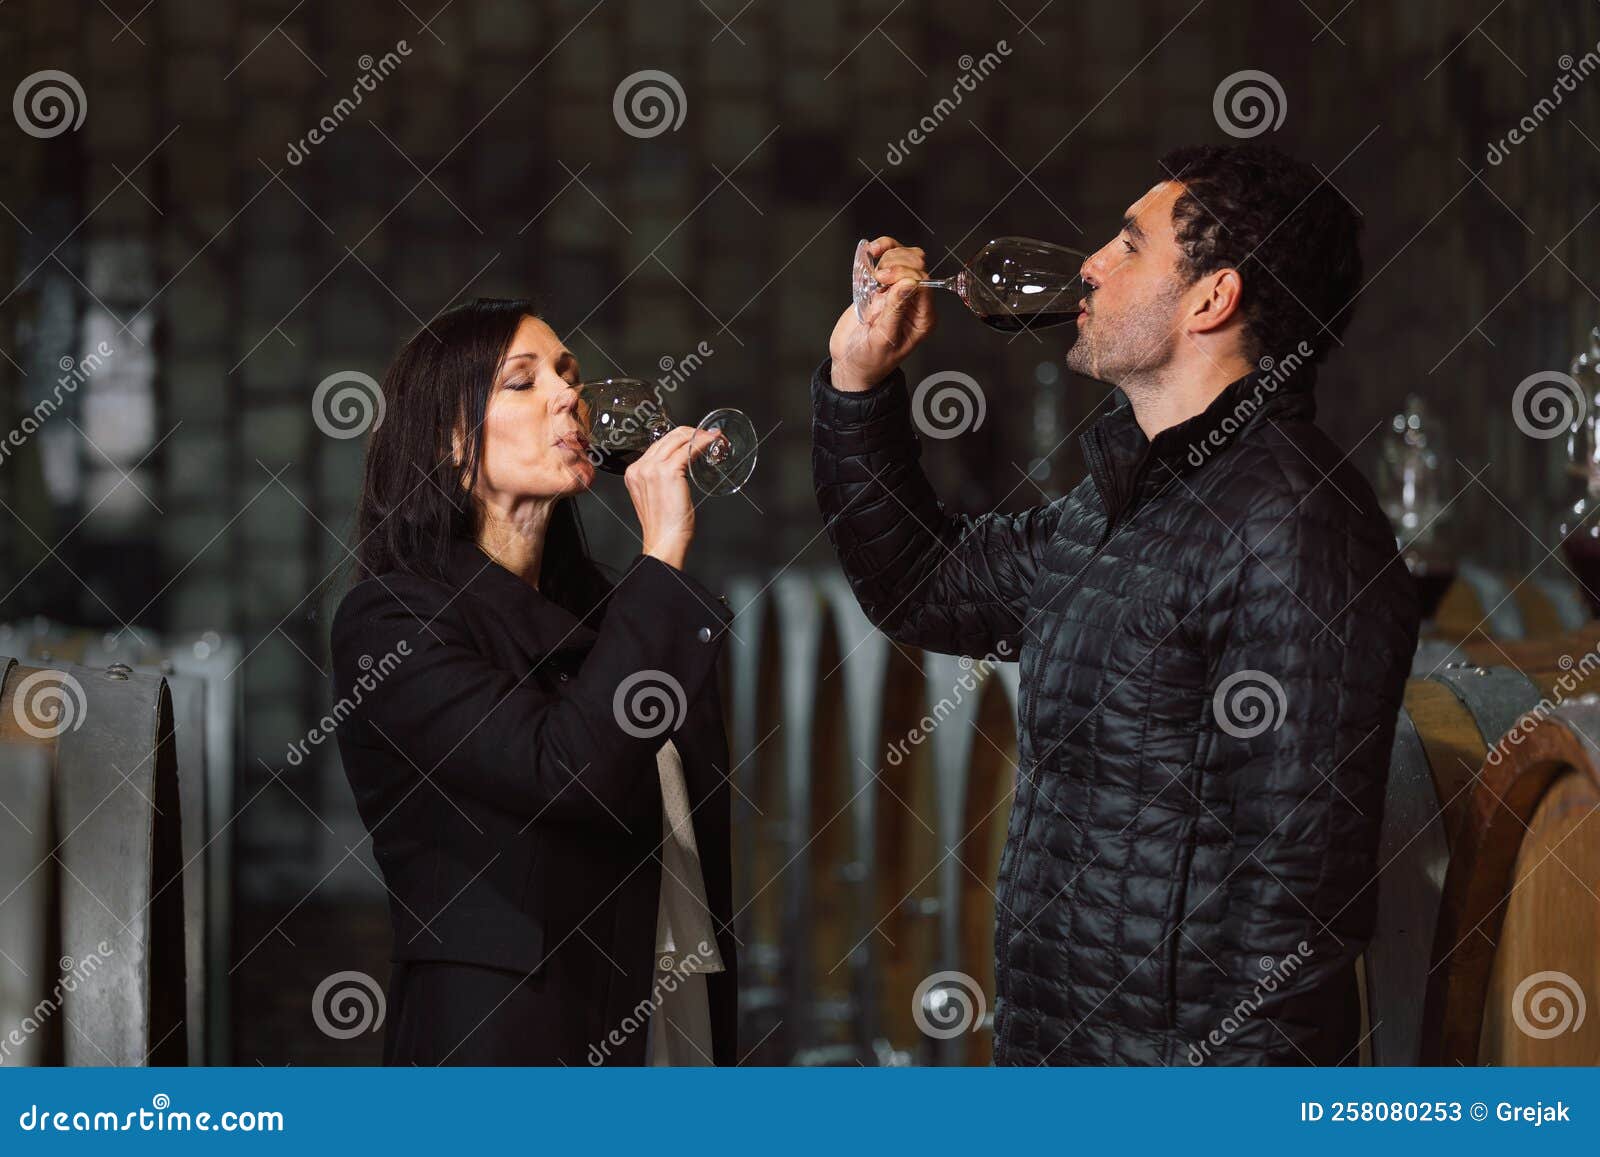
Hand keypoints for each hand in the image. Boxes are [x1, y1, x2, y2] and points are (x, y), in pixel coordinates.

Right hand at [625, 426, 722, 570]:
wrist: (664, 541)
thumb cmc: (664, 526)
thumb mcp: (656, 497)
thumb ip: (660, 481)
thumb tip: (680, 468)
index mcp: (634, 472)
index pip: (658, 445)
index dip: (679, 438)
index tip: (694, 438)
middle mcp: (640, 467)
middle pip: (667, 437)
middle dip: (691, 432)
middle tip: (707, 436)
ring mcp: (653, 468)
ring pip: (678, 439)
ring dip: (699, 435)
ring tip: (713, 438)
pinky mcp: (668, 472)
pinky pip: (688, 449)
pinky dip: (703, 442)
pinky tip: (712, 442)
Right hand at [828, 235, 936, 391]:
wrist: (849, 362)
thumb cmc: (868, 360)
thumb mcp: (882, 339)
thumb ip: (895, 310)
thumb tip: (909, 283)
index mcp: (922, 318)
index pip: (923, 282)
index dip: (904, 273)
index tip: (882, 279)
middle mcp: (915, 302)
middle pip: (917, 264)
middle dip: (896, 264)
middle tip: (877, 279)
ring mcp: (899, 291)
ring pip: (905, 256)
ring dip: (887, 257)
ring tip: (872, 275)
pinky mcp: (884, 285)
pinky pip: (891, 256)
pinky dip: (882, 249)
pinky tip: (872, 252)